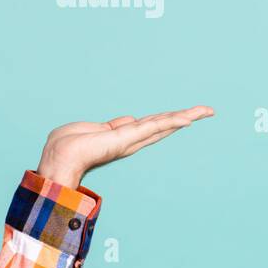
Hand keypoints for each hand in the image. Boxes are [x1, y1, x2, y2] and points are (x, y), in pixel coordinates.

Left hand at [36, 105, 214, 187]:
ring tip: (207, 110)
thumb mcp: (91, 129)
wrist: (59, 157)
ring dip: (186, 116)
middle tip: (207, 110)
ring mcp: (131, 139)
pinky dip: (172, 121)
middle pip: (162, 125)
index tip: (184, 115)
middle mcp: (130, 140)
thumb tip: (128, 120)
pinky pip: (155, 126)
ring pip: (163, 124)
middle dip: (184, 117)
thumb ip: (112, 125)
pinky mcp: (129, 137)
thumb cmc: (66, 145)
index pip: (148, 126)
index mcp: (120, 137)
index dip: (165, 119)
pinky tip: (190, 117)